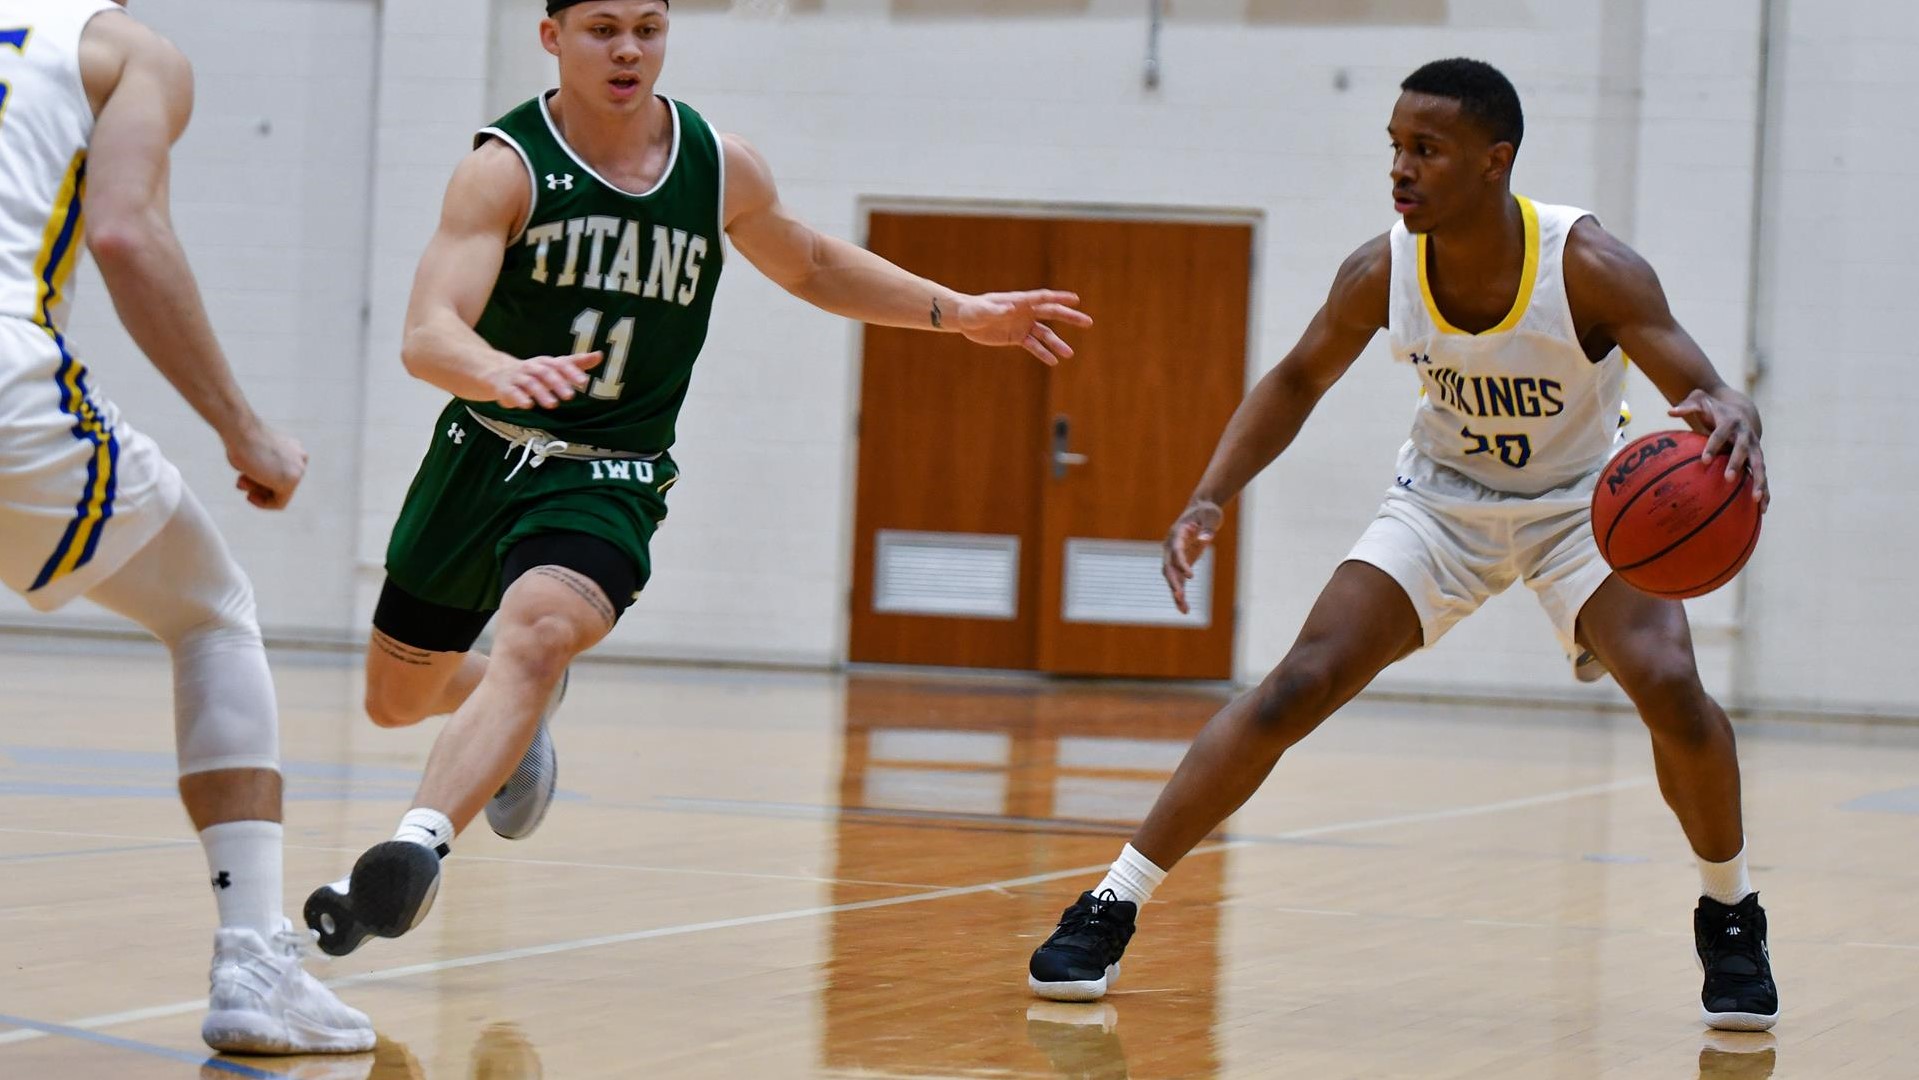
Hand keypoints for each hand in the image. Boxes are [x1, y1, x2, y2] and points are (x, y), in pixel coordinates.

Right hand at [225, 424, 307, 509]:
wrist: (240, 430)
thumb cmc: (241, 440)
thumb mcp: (255, 454)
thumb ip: (263, 467)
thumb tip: (263, 483)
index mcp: (294, 450)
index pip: (280, 474)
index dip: (260, 480)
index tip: (243, 479)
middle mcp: (301, 459)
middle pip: (281, 484)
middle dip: (258, 486)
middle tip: (240, 482)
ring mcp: (299, 470)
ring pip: (280, 493)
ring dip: (257, 492)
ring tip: (242, 482)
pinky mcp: (292, 481)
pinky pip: (280, 503)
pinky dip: (264, 504)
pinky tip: (251, 496)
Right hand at [486, 351, 602, 409]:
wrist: (498, 372)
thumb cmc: (533, 372)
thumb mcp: (554, 367)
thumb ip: (576, 363)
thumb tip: (599, 355)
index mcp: (546, 363)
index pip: (560, 365)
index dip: (572, 372)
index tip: (584, 381)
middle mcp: (532, 367)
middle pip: (546, 373)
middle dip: (558, 383)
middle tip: (570, 396)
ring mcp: (518, 377)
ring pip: (530, 383)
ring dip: (541, 393)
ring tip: (553, 404)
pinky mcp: (506, 388)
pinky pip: (512, 391)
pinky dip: (519, 398)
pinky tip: (528, 405)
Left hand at [953, 291, 1092, 364]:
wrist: (966, 319)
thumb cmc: (974, 310)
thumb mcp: (984, 310)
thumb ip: (998, 310)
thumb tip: (1011, 308)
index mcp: (1020, 300)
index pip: (1043, 298)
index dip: (1059, 298)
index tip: (1075, 299)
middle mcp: (1026, 312)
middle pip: (1052, 314)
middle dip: (1070, 317)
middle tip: (1088, 322)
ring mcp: (1023, 325)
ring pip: (1045, 334)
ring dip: (1057, 343)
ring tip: (1069, 353)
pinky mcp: (1018, 337)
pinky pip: (1034, 346)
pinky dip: (1043, 353)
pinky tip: (1053, 361)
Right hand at [1162, 501, 1223, 613]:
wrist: (1201, 509)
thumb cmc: (1206, 511)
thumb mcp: (1210, 516)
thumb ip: (1208, 528)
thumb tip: (1206, 539)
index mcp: (1177, 533)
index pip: (1176, 551)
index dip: (1181, 564)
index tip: (1190, 576)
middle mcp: (1171, 546)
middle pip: (1168, 567)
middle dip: (1173, 583)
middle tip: (1179, 596)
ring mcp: (1174, 556)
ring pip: (1171, 578)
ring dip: (1176, 593)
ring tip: (1184, 610)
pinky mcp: (1181, 563)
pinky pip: (1179, 581)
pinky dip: (1181, 594)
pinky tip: (1184, 609)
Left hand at [1669, 388, 1767, 510]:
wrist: (1741, 410)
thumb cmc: (1714, 409)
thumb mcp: (1700, 402)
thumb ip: (1686, 406)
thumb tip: (1671, 412)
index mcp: (1730, 422)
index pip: (1721, 434)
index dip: (1713, 445)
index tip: (1704, 460)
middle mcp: (1746, 436)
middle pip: (1743, 450)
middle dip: (1736, 463)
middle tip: (1728, 478)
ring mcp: (1755, 448)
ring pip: (1759, 466)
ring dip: (1759, 482)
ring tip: (1757, 500)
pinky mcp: (1758, 460)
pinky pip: (1762, 477)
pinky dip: (1765, 491)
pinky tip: (1763, 510)